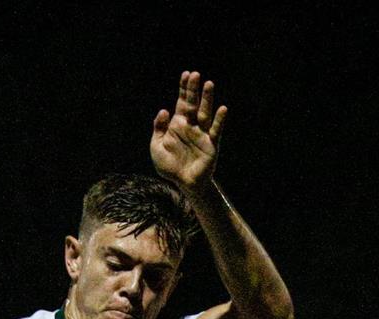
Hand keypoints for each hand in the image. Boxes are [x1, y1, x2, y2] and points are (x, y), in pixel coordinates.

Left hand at [149, 71, 225, 191]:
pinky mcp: (211, 144)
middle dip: (194, 89)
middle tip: (195, 74)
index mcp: (178, 124)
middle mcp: (191, 125)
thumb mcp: (156, 147)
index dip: (183, 89)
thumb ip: (158, 128)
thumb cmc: (170, 166)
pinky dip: (219, 120)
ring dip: (207, 99)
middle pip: (193, 103)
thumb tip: (164, 110)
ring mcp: (202, 134)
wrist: (183, 184)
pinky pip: (216, 130)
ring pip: (205, 113)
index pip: (181, 102)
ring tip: (209, 84)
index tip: (185, 74)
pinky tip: (222, 109)